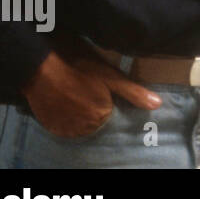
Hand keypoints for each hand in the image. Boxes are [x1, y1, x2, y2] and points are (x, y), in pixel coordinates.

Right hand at [21, 51, 161, 137]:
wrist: (42, 69)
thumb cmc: (80, 69)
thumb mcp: (111, 77)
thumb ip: (134, 93)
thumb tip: (158, 104)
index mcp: (102, 116)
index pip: (111, 114)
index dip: (107, 100)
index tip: (99, 89)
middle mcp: (84, 128)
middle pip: (96, 120)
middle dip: (93, 107)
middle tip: (85, 89)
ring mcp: (66, 129)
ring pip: (80, 124)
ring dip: (79, 114)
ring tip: (74, 94)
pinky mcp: (51, 127)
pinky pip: (64, 126)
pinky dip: (65, 117)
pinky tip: (63, 102)